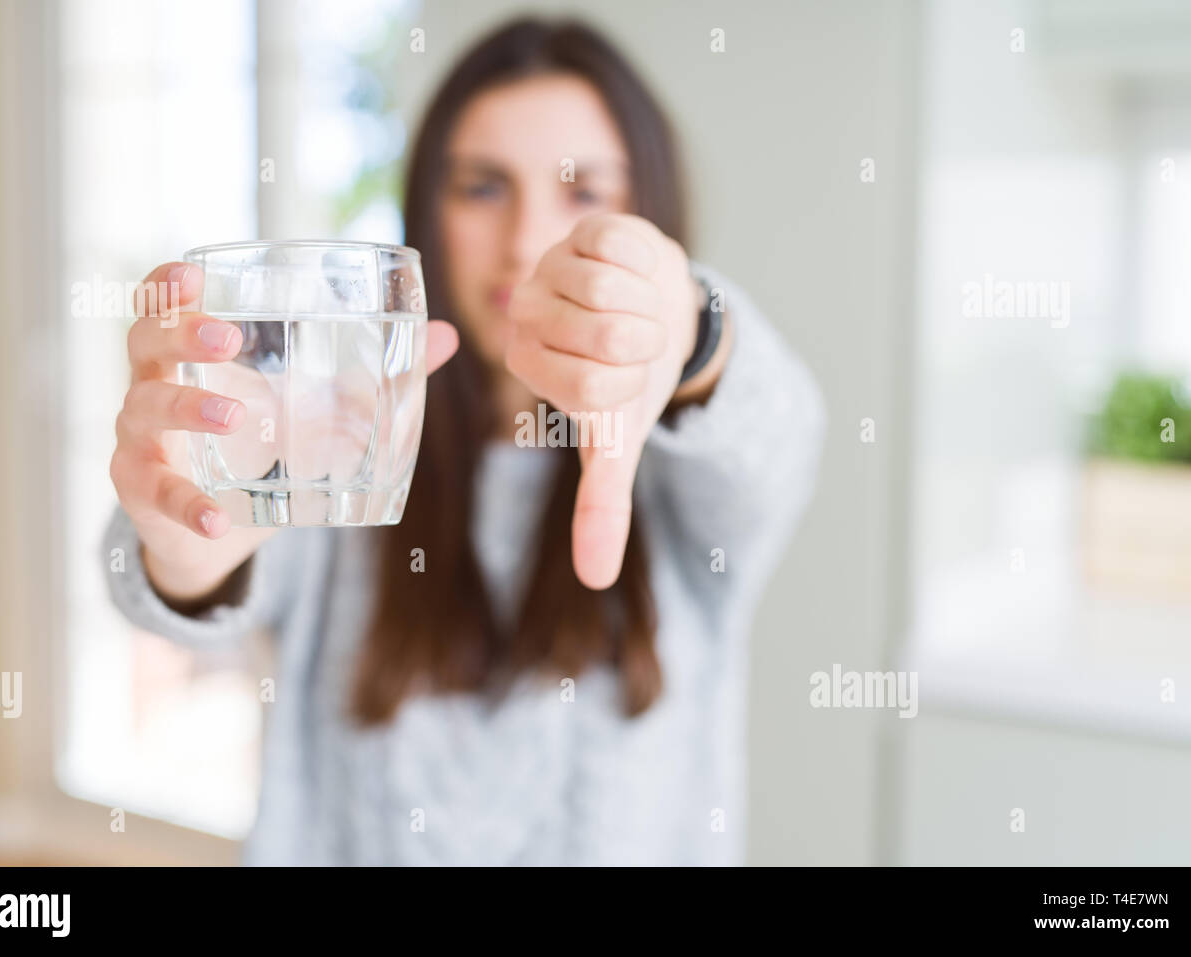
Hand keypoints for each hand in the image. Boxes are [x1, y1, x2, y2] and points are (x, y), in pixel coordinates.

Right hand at [109, 261, 459, 601]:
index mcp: (192, 355)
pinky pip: (154, 493)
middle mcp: (154, 387)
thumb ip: (375, 376)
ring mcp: (142, 440)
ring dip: (186, 410)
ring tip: (235, 418)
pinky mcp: (142, 493)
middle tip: (227, 340)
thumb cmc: (262, 449)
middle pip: (144, 343)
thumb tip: (444, 337)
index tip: (193, 273)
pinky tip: (217, 518)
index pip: (162, 304)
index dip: (168, 284)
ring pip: (142, 411)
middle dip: (180, 335)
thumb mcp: (316, 411)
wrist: (217, 531)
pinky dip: (186, 504)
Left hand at [505, 213, 703, 588]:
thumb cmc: (633, 382)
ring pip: (610, 289)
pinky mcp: (584, 228)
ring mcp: (552, 265)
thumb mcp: (617, 443)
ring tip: (641, 310)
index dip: (631, 383)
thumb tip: (596, 580)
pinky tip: (638, 276)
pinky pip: (621, 246)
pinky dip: (648, 267)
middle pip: (603, 335)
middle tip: (640, 343)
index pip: (592, 385)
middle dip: (643, 345)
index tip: (631, 376)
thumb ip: (601, 507)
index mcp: (531, 365)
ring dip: (648, 306)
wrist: (663, 315)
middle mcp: (527, 314)